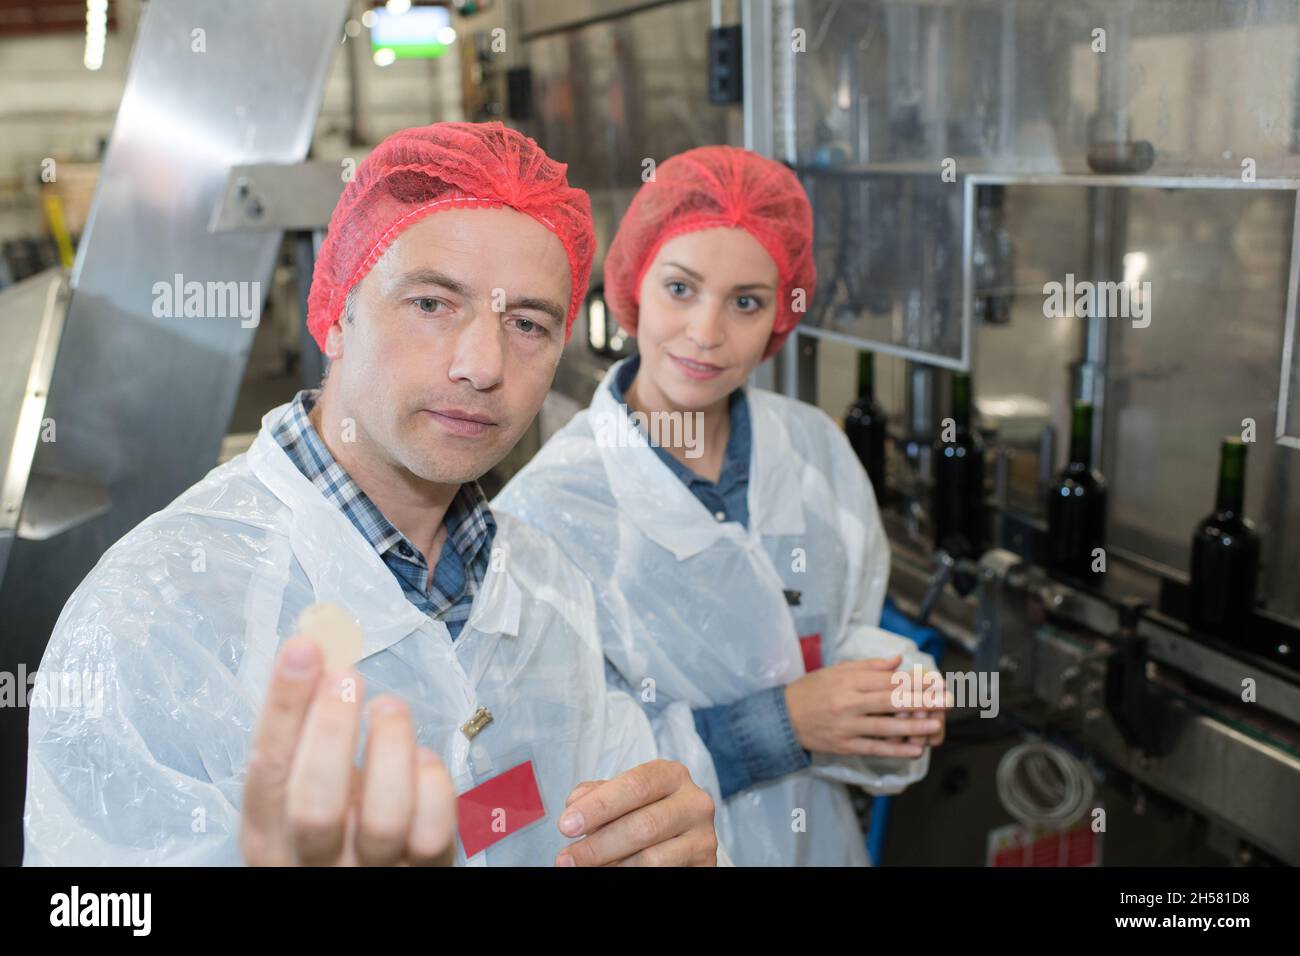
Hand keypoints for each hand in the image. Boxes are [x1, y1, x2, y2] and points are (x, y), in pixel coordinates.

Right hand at [240, 635, 456, 865]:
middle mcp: (313, 864)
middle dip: (331, 729)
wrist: (372, 886)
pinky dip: (431, 782)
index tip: (304, 647)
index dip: (283, 706)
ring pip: (383, 820)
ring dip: (389, 747)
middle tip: (348, 674)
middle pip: (315, 807)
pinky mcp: (424, 874)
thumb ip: (309, 729)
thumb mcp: (308, 782)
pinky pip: (433, 830)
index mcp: (268, 836)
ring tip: (389, 706)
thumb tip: (320, 641)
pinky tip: (423, 759)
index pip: (265, 773)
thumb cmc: (338, 821)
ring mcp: (370, 873)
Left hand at [554, 760, 716, 865]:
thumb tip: (575, 803)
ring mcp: (704, 837)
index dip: (599, 806)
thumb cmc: (646, 811)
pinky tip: (609, 873)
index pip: (635, 785)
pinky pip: (662, 875)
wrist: (680, 841)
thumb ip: (599, 796)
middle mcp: (694, 802)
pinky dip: (629, 876)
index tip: (566, 825)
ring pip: (652, 858)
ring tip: (583, 869)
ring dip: (611, 866)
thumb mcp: (624, 798)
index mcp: (672, 775)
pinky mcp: (706, 865)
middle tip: (566, 858)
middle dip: (598, 844)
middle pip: (643, 825)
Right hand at [784, 655, 943, 756]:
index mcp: (848, 681)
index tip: (935, 681)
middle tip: (945, 701)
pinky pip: (874, 747)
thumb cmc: (812, 690)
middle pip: (891, 701)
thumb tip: (898, 661)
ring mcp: (847, 726)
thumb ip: (869, 666)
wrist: (784, 718)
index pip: (887, 680)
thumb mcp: (837, 671)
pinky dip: (895, 750)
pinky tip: (914, 749)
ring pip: (885, 726)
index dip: (913, 681)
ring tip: (935, 725)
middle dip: (921, 701)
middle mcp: (849, 702)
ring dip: (913, 727)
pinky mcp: (845, 746)